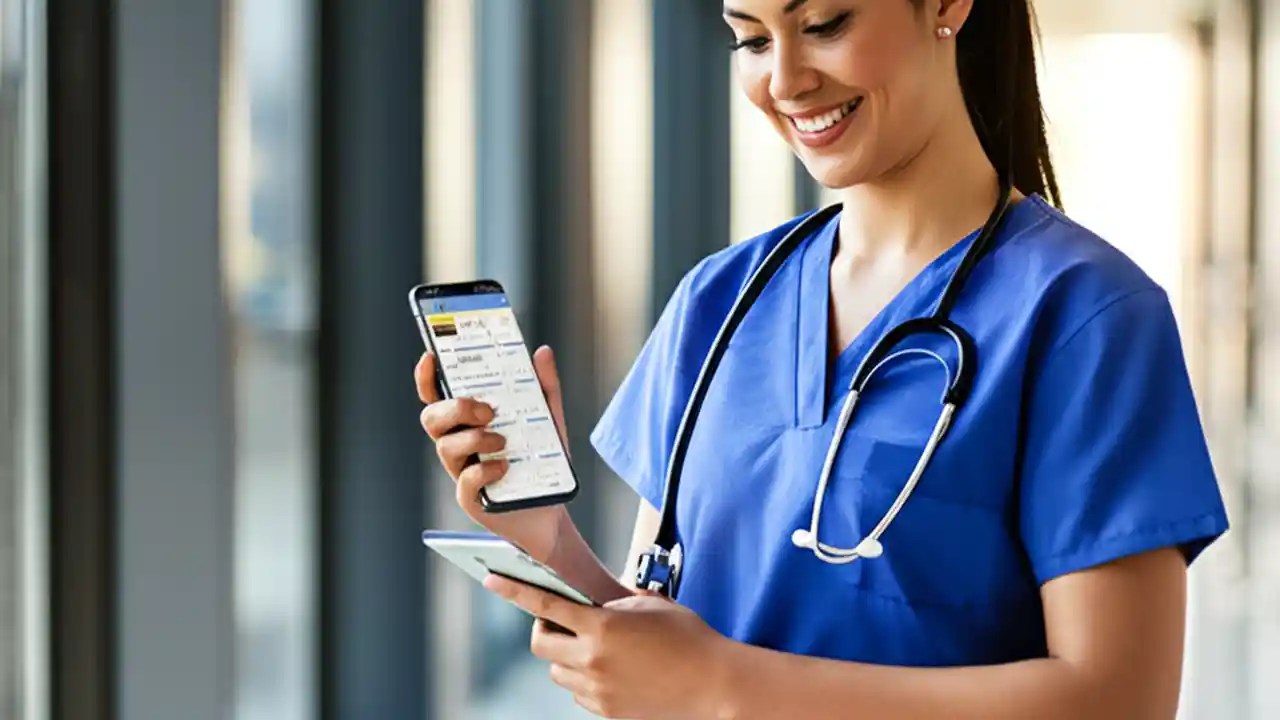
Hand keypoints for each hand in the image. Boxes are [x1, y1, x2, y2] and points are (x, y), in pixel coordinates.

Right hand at [415, 345, 570, 563]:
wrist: (551, 512)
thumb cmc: (541, 464)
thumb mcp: (549, 420)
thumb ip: (545, 387)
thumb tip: (542, 353)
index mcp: (469, 422)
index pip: (437, 397)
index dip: (427, 378)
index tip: (430, 357)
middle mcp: (459, 444)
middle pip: (433, 418)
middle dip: (455, 408)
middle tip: (487, 410)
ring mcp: (461, 471)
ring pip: (446, 447)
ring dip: (473, 438)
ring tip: (503, 441)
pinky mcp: (471, 498)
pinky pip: (465, 481)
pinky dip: (483, 470)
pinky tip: (504, 467)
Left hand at [484, 575, 732, 719]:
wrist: (715, 685)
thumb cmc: (689, 639)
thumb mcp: (650, 604)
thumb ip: (614, 599)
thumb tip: (593, 598)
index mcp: (602, 626)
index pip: (545, 605)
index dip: (514, 591)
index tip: (492, 581)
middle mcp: (592, 660)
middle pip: (541, 644)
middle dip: (545, 630)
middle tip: (563, 622)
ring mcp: (597, 689)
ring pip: (557, 671)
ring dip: (565, 656)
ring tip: (596, 647)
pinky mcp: (606, 710)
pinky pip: (577, 692)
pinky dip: (583, 678)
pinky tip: (611, 669)